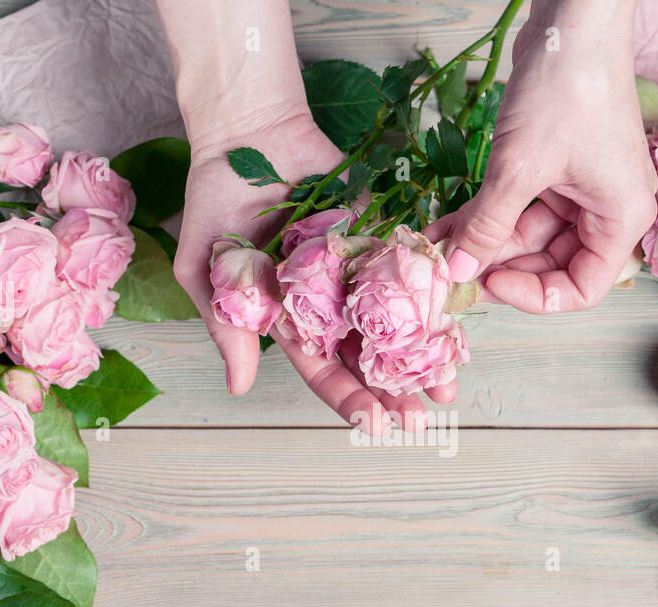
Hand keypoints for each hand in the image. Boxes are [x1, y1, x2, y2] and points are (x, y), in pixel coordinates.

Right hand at [175, 114, 451, 433]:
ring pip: (394, 323)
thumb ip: (227, 327)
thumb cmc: (215, 201)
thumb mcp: (205, 270)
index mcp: (289, 318)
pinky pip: (409, 271)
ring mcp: (355, 271)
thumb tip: (239, 387)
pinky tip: (452, 325)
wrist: (248, 131)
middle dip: (392, 390)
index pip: (321, 368)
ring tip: (445, 387)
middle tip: (420, 421)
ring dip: (420, 357)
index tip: (372, 424)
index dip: (346, 397)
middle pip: (365, 356)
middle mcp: (327, 303)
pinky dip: (431, 298)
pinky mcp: (379, 237)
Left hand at [431, 0, 655, 312]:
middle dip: (497, 266)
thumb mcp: (520, 168)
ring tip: (432, 248)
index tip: (488, 283)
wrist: (573, 20)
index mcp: (621, 220)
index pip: (582, 288)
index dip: (534, 295)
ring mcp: (579, 188)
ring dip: (480, 241)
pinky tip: (441, 226)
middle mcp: (605, 209)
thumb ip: (488, 226)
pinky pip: (516, 206)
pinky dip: (482, 215)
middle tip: (447, 271)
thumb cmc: (567, 90)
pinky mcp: (552, 167)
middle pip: (550, 263)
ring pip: (525, 235)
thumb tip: (457, 273)